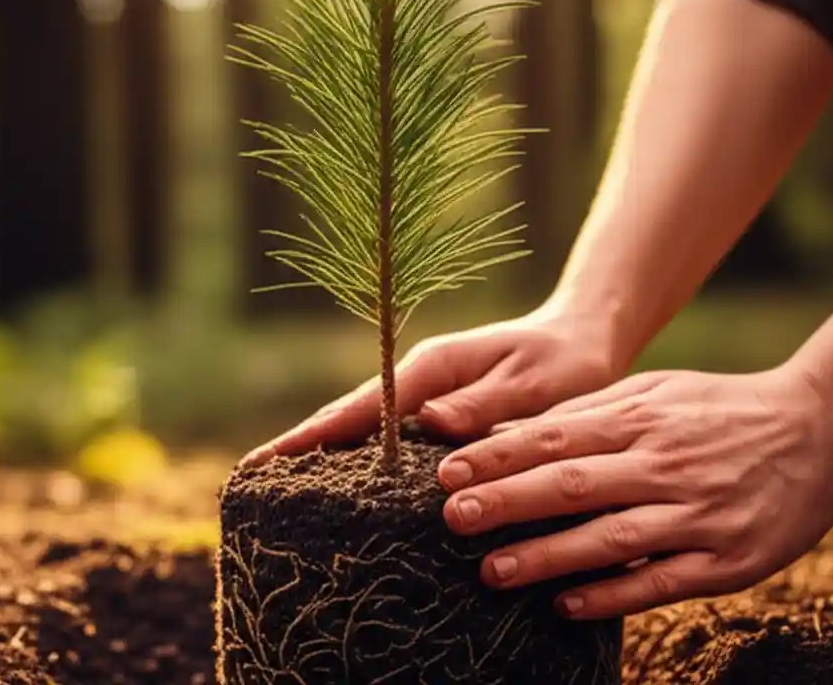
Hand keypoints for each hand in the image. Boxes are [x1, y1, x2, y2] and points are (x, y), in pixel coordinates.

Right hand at [244, 305, 626, 464]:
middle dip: (300, 446)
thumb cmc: (563, 362)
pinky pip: (391, 440)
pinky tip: (346, 489)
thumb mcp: (532, 383)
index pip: (360, 408)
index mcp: (432, 368)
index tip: (265, 459)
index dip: (312, 435)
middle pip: (347, 418)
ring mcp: (427, 397)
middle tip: (249, 482)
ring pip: (363, 429)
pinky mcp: (440, 414)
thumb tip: (432, 423)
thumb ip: (485, 405)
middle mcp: (420, 382)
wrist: (583, 341)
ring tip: (280, 492)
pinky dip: (361, 459)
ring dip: (324, 454)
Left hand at [436, 365, 832, 618]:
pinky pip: (659, 582)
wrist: (819, 430)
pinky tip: (566, 605)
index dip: (498, 457)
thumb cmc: (720, 410)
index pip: (554, 438)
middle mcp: (664, 465)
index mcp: (642, 420)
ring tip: (492, 571)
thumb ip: (590, 411)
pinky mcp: (726, 561)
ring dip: (547, 557)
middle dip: (506, 503)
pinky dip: (610, 595)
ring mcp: (696, 515)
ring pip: (609, 539)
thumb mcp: (656, 392)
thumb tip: (513, 430)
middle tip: (452, 518)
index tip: (448, 472)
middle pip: (571, 486)